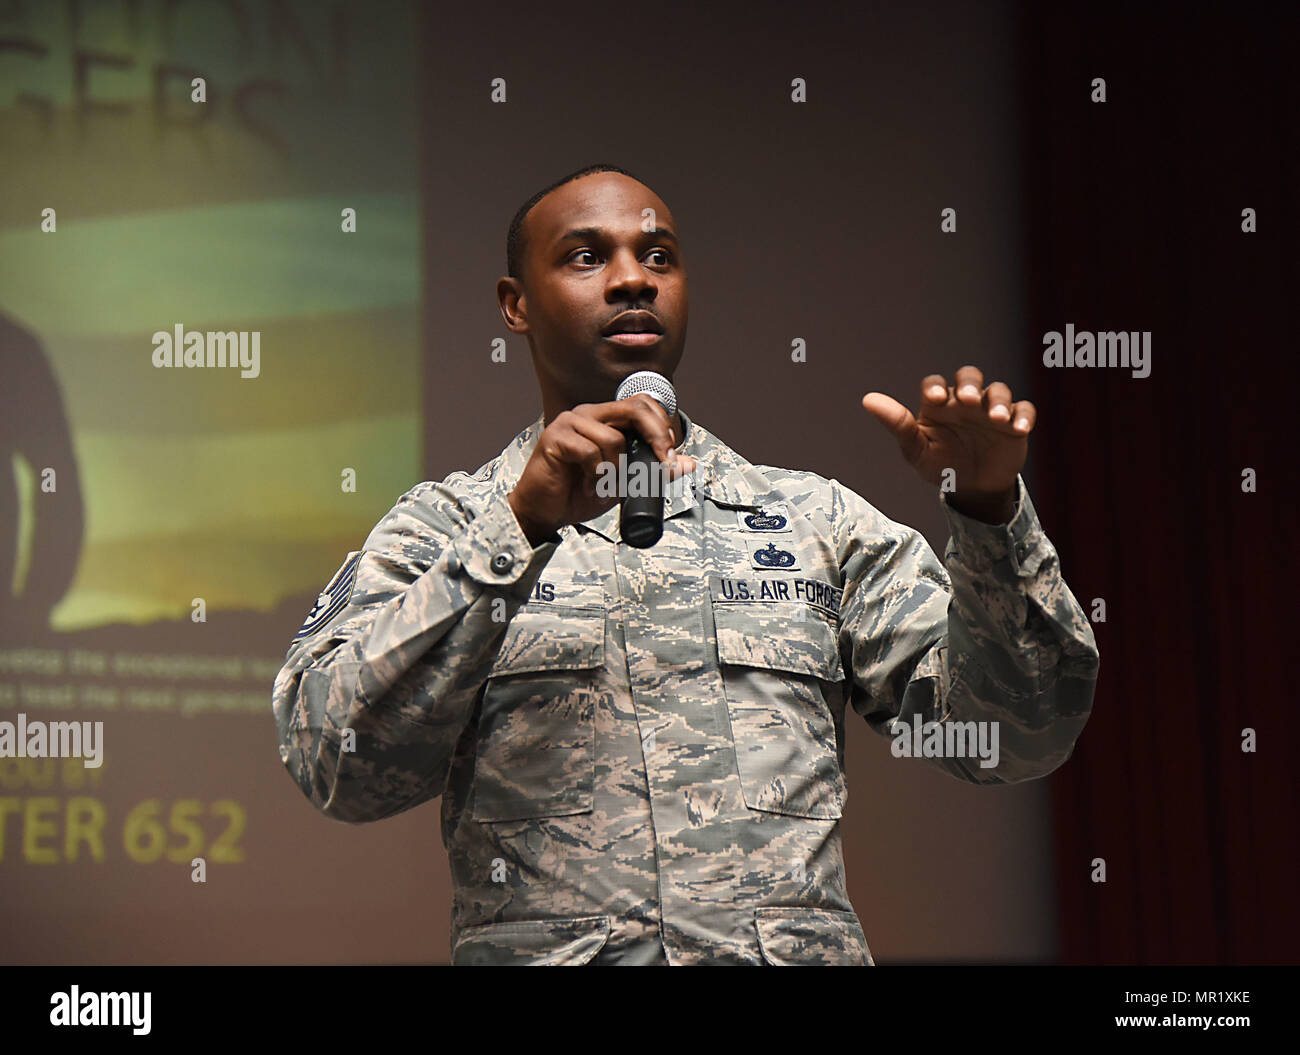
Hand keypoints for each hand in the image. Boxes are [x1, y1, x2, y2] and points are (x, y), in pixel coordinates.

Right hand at [507, 395, 696, 544]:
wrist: (545, 511)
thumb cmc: (579, 493)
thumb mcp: (625, 484)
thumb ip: (654, 471)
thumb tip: (689, 464)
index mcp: (605, 418)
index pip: (642, 403)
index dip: (662, 425)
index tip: (671, 455)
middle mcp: (588, 413)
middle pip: (634, 408)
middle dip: (656, 436)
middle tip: (664, 462)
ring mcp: (570, 422)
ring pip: (613, 438)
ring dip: (616, 469)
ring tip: (603, 485)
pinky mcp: (555, 438)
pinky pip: (590, 451)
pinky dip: (596, 474)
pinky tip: (588, 485)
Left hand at [861, 365, 1034, 520]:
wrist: (971, 490)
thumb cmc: (941, 466)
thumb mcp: (917, 450)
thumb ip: (898, 425)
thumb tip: (868, 399)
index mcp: (939, 405)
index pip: (934, 384)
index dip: (935, 386)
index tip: (935, 399)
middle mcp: (965, 402)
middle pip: (969, 376)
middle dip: (969, 384)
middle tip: (967, 400)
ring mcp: (990, 410)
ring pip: (997, 391)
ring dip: (998, 401)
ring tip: (996, 419)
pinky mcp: (1013, 423)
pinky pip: (1023, 410)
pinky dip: (1023, 415)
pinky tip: (1018, 428)